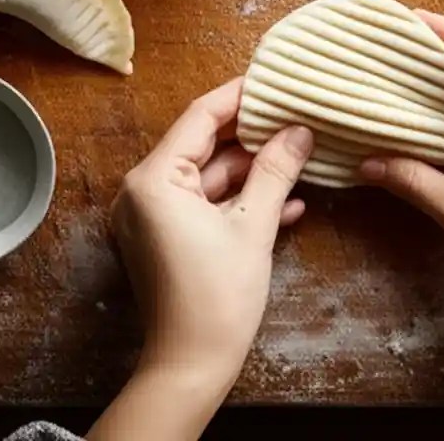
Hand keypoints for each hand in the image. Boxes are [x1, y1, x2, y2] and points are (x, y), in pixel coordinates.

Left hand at [110, 78, 313, 383]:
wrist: (191, 365)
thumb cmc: (216, 299)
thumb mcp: (254, 226)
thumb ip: (276, 171)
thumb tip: (299, 130)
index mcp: (153, 180)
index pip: (200, 117)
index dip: (240, 95)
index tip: (274, 78)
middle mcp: (142, 192)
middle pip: (204, 146)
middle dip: (254, 135)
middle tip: (296, 114)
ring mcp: (152, 217)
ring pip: (209, 178)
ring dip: (254, 172)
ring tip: (300, 156)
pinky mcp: (166, 239)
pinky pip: (205, 206)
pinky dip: (240, 202)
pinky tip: (287, 202)